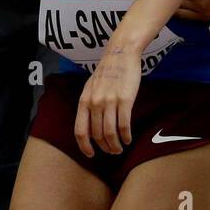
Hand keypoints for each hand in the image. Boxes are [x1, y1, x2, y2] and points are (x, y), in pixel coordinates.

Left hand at [74, 41, 142, 156]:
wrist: (121, 54)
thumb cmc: (107, 71)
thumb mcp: (91, 87)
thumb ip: (88, 105)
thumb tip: (89, 125)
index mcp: (84, 100)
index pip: (80, 131)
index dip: (84, 146)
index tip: (91, 155)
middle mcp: (95, 103)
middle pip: (97, 135)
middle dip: (105, 147)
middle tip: (112, 151)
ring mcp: (109, 101)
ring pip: (110, 133)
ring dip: (115, 145)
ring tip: (120, 148)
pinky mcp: (125, 100)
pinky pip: (124, 125)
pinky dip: (126, 136)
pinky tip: (129, 139)